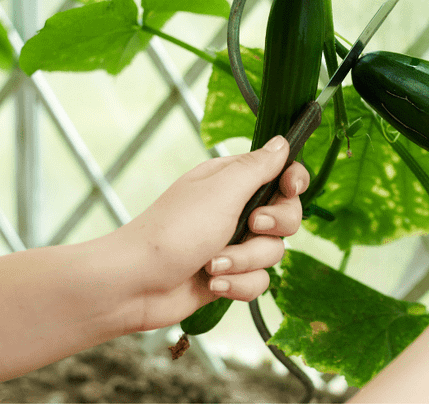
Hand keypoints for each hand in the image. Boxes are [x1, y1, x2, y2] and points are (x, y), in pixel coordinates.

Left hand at [117, 135, 309, 331]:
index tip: (291, 188)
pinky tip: (211, 284)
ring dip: (244, 261)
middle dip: (272, 227)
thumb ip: (258, 167)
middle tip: (250, 226)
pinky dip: (237, 285)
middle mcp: (237, 210)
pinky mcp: (230, 275)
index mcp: (233, 181)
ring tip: (212, 264)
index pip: (282, 173)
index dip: (294, 181)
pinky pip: (258, 281)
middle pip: (287, 216)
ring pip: (274, 253)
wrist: (134, 285)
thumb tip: (283, 142)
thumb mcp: (221, 191)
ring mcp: (234, 244)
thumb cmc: (173, 230)